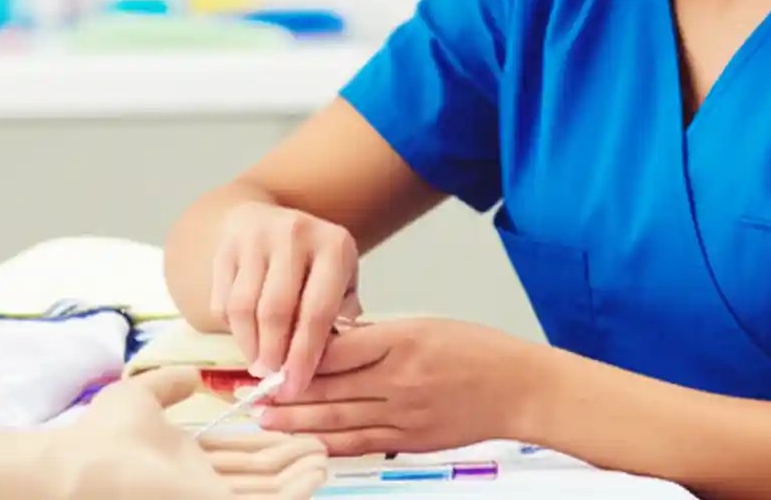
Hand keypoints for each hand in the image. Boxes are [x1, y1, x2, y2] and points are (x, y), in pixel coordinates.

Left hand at [54, 367, 327, 498]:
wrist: (84, 468)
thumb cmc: (99, 437)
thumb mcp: (138, 396)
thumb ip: (166, 385)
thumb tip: (191, 374)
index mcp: (183, 460)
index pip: (237, 453)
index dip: (268, 439)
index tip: (294, 422)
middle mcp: (199, 484)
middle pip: (258, 473)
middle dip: (291, 456)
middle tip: (321, 440)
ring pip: (267, 490)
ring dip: (298, 474)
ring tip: (325, 455)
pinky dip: (295, 492)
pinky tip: (317, 473)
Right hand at [211, 201, 362, 395]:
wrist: (268, 217)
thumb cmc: (313, 259)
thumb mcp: (342, 277)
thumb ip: (340, 315)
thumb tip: (324, 363)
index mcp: (332, 244)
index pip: (317, 309)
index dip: (304, 354)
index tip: (295, 386)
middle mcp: (293, 234)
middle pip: (276, 310)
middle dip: (273, 354)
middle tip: (273, 380)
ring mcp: (254, 238)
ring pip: (243, 308)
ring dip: (250, 346)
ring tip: (259, 365)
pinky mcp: (224, 248)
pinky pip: (222, 301)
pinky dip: (233, 330)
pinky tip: (247, 339)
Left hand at [257, 319, 540, 456]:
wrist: (519, 389)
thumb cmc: (478, 350)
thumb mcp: (426, 325)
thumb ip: (379, 336)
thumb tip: (332, 340)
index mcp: (402, 340)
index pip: (336, 348)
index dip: (296, 354)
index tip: (269, 355)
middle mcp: (399, 378)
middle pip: (329, 387)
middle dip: (285, 393)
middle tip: (251, 395)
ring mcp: (405, 413)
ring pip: (338, 419)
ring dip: (298, 422)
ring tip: (266, 422)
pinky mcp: (411, 439)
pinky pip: (362, 443)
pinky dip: (331, 444)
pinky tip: (307, 444)